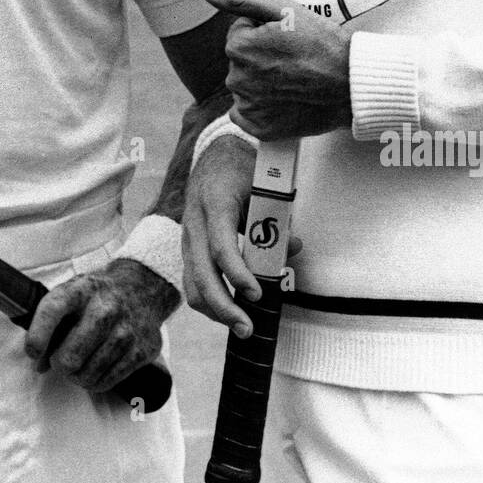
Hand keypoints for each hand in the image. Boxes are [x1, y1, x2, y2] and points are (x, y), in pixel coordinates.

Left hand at [24, 258, 175, 394]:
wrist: (142, 287)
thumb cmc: (97, 296)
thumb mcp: (70, 296)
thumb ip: (50, 327)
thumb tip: (40, 366)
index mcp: (81, 290)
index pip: (53, 310)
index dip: (38, 335)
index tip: (33, 352)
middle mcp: (105, 308)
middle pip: (70, 358)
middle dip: (59, 365)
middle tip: (62, 360)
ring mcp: (125, 331)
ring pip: (87, 375)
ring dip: (77, 376)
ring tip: (80, 364)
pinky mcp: (141, 351)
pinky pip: (106, 382)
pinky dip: (95, 382)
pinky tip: (96, 369)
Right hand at [182, 133, 301, 332]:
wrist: (215, 154)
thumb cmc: (243, 169)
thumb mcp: (264, 187)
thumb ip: (277, 220)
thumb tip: (294, 248)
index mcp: (215, 203)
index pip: (222, 248)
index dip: (239, 275)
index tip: (257, 295)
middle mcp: (195, 222)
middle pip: (202, 275)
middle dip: (224, 307)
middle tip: (247, 328)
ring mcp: (188, 237)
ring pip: (192, 284)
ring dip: (215, 311)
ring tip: (240, 326)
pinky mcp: (188, 248)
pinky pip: (192, 282)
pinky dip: (209, 301)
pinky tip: (229, 312)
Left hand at [201, 0, 351, 138]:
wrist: (353, 85)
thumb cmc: (324, 46)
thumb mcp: (285, 11)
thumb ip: (240, 0)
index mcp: (238, 47)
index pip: (240, 33)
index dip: (265, 32)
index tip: (288, 39)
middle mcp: (237, 78)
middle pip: (242, 60)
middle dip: (262, 57)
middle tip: (294, 60)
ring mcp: (248, 106)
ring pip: (246, 85)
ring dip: (263, 81)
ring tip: (294, 79)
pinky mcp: (258, 128)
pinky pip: (249, 113)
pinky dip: (263, 107)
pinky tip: (286, 100)